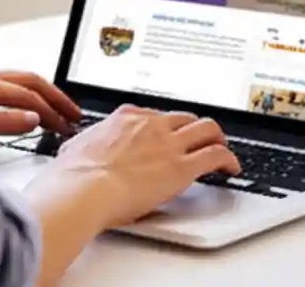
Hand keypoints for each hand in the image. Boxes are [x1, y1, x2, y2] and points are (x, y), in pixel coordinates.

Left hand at [0, 70, 81, 147]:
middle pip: (26, 80)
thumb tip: (33, 116)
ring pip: (13, 81)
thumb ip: (0, 121)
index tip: (68, 124)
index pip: (29, 94)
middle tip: (71, 112)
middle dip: (52, 95)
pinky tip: (14, 106)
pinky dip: (18, 96)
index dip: (52, 110)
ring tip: (51, 108)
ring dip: (36, 94)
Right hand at [49, 105, 240, 226]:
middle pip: (185, 117)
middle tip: (201, 139)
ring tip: (221, 148)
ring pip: (207, 129)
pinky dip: (229, 160)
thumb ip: (87, 144)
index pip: (155, 115)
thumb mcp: (75, 147)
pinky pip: (216, 155)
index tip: (168, 133)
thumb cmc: (73, 176)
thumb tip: (80, 148)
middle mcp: (151, 126)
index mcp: (126, 118)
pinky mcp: (182, 168)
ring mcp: (169, 144)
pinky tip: (231, 168)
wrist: (82, 190)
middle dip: (195, 127)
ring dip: (217, 138)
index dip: (166, 126)